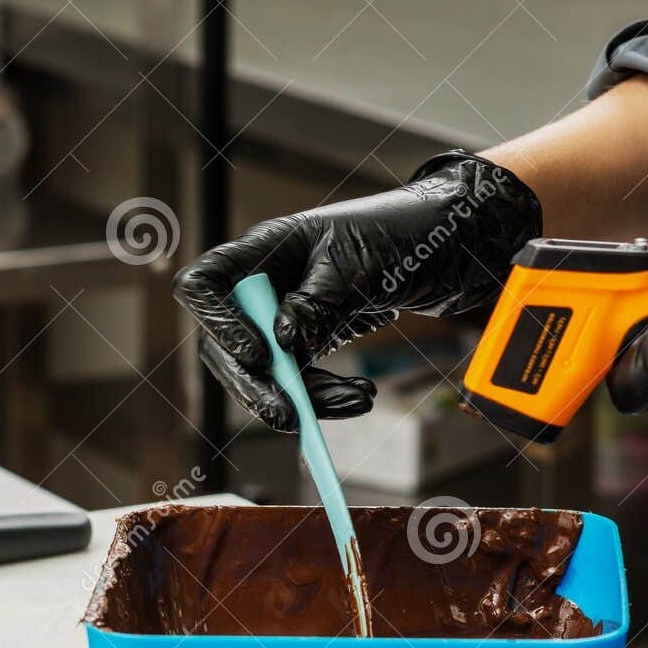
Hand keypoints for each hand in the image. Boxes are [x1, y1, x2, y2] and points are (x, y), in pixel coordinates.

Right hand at [172, 150, 541, 430]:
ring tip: (356, 401)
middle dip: (256, 385)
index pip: (204, 284)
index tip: (258, 355)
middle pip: (224, 344)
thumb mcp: (357, 265)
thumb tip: (284, 344)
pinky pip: (300, 378)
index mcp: (263, 250)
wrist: (443, 243)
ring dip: (304, 398)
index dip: (218, 324)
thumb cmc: (399, 232)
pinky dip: (327, 395)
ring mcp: (282, 314)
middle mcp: (263, 284)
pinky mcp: (308, 339)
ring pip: (264, 373)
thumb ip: (316, 303)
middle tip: (289, 415)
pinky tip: (361, 394)